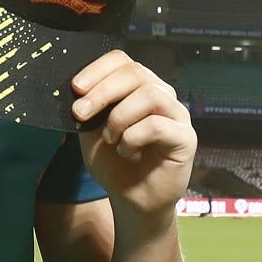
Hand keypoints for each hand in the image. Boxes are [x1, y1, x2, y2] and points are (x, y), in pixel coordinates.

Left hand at [70, 50, 196, 220]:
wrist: (131, 200)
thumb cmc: (114, 163)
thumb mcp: (92, 129)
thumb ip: (89, 107)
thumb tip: (76, 89)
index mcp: (138, 87)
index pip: (122, 61)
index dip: (97, 69)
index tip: (75, 88)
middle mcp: (161, 95)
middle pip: (135, 72)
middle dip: (102, 91)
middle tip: (80, 112)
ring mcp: (176, 115)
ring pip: (149, 94)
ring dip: (120, 116)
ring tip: (110, 139)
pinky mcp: (185, 138)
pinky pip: (157, 125)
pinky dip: (133, 137)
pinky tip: (126, 151)